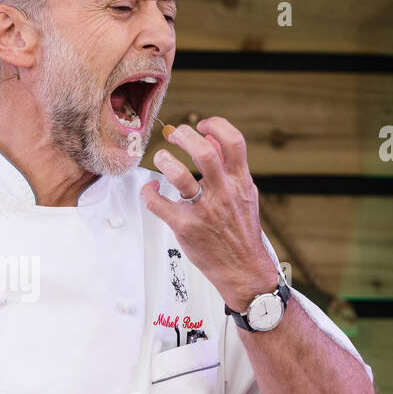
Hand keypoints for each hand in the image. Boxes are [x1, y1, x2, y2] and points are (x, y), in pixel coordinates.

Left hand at [139, 117, 280, 311]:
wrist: (244, 269)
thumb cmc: (241, 232)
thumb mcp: (244, 194)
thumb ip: (230, 167)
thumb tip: (212, 139)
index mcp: (240, 182)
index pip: (234, 142)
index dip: (216, 125)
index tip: (201, 125)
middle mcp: (223, 193)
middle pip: (204, 152)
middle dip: (184, 136)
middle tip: (175, 136)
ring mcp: (204, 211)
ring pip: (178, 175)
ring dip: (164, 160)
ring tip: (162, 158)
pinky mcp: (185, 227)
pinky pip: (158, 203)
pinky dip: (148, 192)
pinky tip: (151, 189)